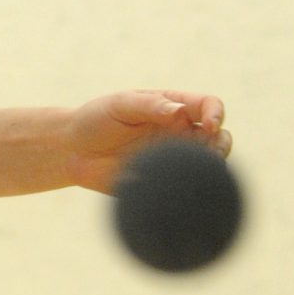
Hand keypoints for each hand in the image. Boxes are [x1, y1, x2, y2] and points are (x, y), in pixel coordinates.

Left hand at [65, 90, 231, 192]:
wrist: (72, 152)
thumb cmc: (96, 120)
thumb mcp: (121, 105)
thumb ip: (150, 106)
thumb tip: (180, 112)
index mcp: (173, 108)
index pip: (207, 106)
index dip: (215, 113)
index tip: (210, 123)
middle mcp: (179, 133)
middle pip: (218, 137)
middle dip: (222, 142)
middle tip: (208, 149)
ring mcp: (173, 159)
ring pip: (208, 164)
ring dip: (211, 166)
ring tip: (197, 169)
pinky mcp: (163, 182)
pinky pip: (185, 187)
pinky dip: (191, 188)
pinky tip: (183, 189)